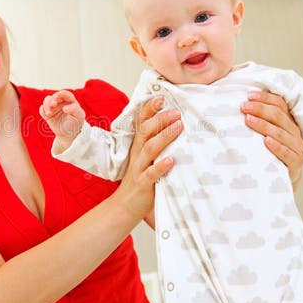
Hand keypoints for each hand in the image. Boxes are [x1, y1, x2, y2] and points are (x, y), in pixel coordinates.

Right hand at [40, 90, 85, 143]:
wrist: (69, 134)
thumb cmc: (76, 123)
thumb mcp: (79, 116)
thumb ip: (74, 109)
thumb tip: (64, 108)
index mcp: (70, 101)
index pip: (65, 94)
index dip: (61, 93)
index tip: (58, 96)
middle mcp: (61, 102)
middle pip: (54, 96)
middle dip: (53, 99)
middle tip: (53, 105)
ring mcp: (54, 107)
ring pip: (47, 101)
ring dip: (46, 105)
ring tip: (49, 113)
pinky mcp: (47, 114)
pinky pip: (42, 109)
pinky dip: (42, 110)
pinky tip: (47, 115)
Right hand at [114, 96, 181, 221]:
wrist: (125, 205)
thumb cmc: (140, 179)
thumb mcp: (145, 157)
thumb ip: (155, 142)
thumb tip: (176, 125)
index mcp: (138, 145)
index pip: (142, 122)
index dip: (150, 109)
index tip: (161, 98)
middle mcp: (138, 154)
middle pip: (146, 131)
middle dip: (160, 119)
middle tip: (176, 111)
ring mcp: (139, 168)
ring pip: (149, 149)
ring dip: (164, 137)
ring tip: (178, 127)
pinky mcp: (143, 183)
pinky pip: (151, 173)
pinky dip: (161, 166)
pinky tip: (171, 161)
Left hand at [241, 91, 302, 188]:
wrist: (282, 178)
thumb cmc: (271, 153)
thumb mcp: (267, 134)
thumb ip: (261, 120)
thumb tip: (242, 104)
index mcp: (288, 122)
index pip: (280, 104)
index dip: (265, 98)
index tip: (249, 96)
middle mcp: (294, 132)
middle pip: (279, 116)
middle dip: (260, 109)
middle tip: (244, 107)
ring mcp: (296, 148)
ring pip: (281, 133)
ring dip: (264, 125)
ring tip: (249, 120)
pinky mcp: (296, 163)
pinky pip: (286, 153)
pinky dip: (276, 146)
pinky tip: (265, 141)